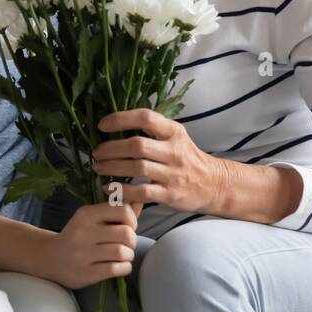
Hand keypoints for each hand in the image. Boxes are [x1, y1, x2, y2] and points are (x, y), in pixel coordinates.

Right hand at [45, 201, 138, 289]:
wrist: (50, 258)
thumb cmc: (77, 236)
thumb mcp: (92, 219)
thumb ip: (116, 211)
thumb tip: (140, 200)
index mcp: (86, 214)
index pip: (122, 211)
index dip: (132, 220)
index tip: (128, 228)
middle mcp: (83, 232)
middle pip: (126, 233)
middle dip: (132, 241)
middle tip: (127, 245)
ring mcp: (83, 253)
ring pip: (122, 252)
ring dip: (129, 255)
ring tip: (123, 256)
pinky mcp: (86, 273)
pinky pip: (116, 269)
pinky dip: (124, 268)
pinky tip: (119, 266)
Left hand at [94, 109, 224, 216]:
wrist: (214, 185)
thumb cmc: (188, 158)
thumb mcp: (176, 137)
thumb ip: (153, 129)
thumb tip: (117, 121)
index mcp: (174, 132)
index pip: (146, 117)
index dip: (121, 119)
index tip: (102, 125)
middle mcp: (174, 151)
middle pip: (137, 145)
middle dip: (111, 148)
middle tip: (96, 152)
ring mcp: (173, 173)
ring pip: (137, 168)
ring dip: (112, 167)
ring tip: (98, 167)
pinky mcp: (170, 194)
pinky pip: (141, 192)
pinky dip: (121, 190)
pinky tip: (109, 188)